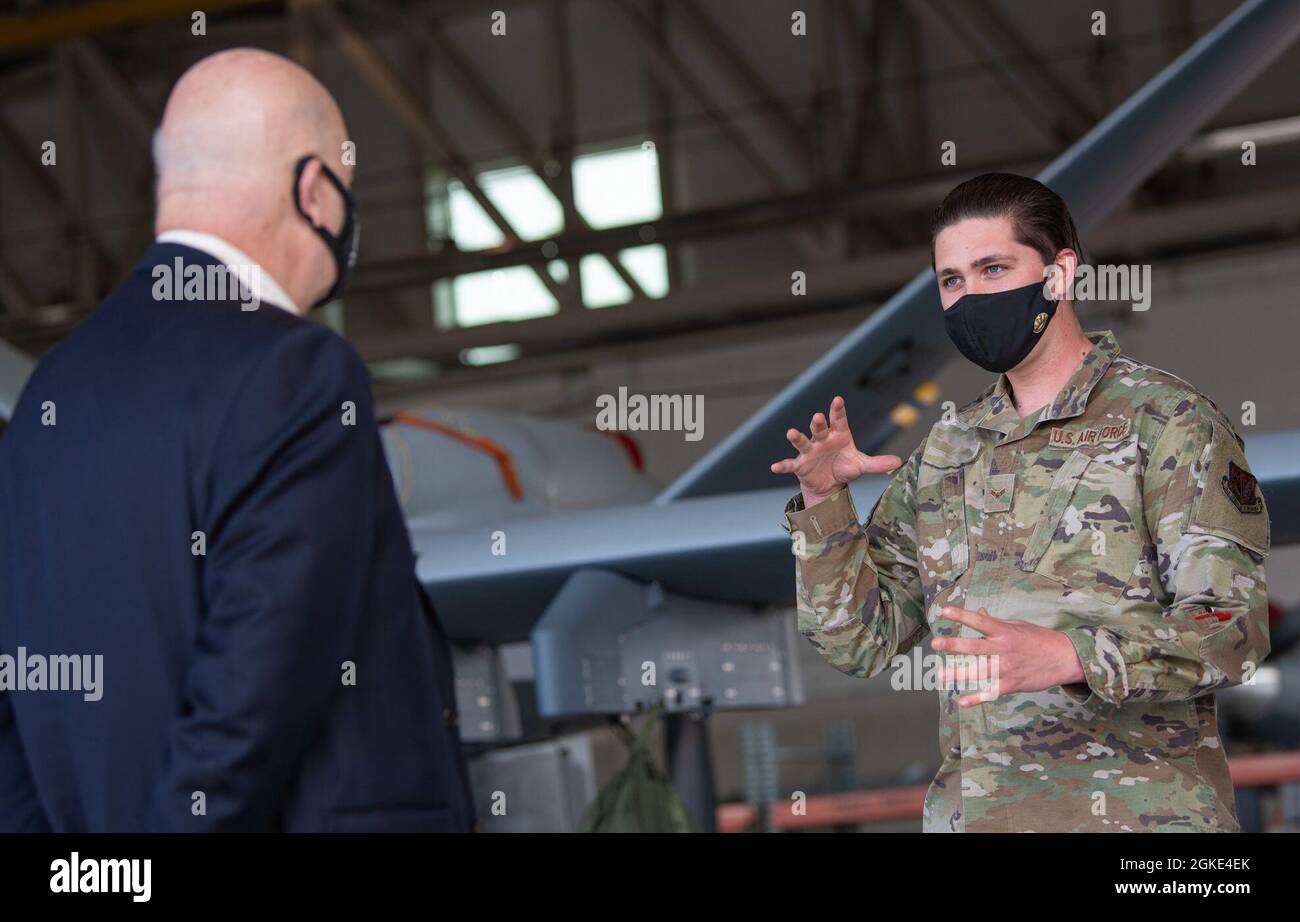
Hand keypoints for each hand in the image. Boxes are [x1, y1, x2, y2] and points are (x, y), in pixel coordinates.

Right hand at [769, 395, 901, 505]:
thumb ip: (877, 463)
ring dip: (797, 437)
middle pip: (820, 428)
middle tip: (818, 416)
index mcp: (838, 435)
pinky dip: (782, 465)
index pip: (839, 419)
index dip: (838, 410)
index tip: (838, 400)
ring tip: (791, 433)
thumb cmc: (844, 467)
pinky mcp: (800, 465)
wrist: (829, 484)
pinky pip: (790, 464)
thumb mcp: (861, 465)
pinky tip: (775, 467)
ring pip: (803, 441)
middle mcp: (822, 439)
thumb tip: (899, 462)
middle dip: (818, 422)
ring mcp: (810, 452)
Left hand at [931, 606, 1086, 707]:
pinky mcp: (1012, 684)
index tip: (944, 612)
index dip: (961, 616)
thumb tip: (978, 612)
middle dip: (954, 646)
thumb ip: (995, 622)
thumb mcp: (1017, 625)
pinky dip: (977, 698)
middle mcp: (1003, 649)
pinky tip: (961, 702)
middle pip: (975, 647)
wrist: (1064, 658)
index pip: (979, 622)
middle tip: (936, 644)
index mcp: (1004, 631)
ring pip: (980, 671)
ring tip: (941, 675)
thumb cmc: (1039, 638)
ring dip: (959, 674)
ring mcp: (1007, 668)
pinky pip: (991, 692)